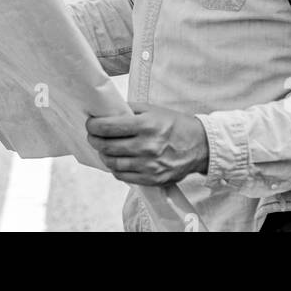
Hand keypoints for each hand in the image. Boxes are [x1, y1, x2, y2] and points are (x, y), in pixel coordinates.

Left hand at [86, 102, 208, 186]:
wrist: (200, 146)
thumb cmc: (174, 125)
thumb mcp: (153, 110)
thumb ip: (129, 110)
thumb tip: (105, 112)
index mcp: (146, 126)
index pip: (108, 127)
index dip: (93, 126)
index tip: (90, 124)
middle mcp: (147, 146)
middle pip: (107, 146)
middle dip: (94, 140)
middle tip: (93, 136)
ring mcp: (149, 165)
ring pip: (113, 163)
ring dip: (104, 155)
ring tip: (104, 149)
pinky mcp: (153, 179)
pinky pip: (123, 177)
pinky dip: (115, 169)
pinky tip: (117, 160)